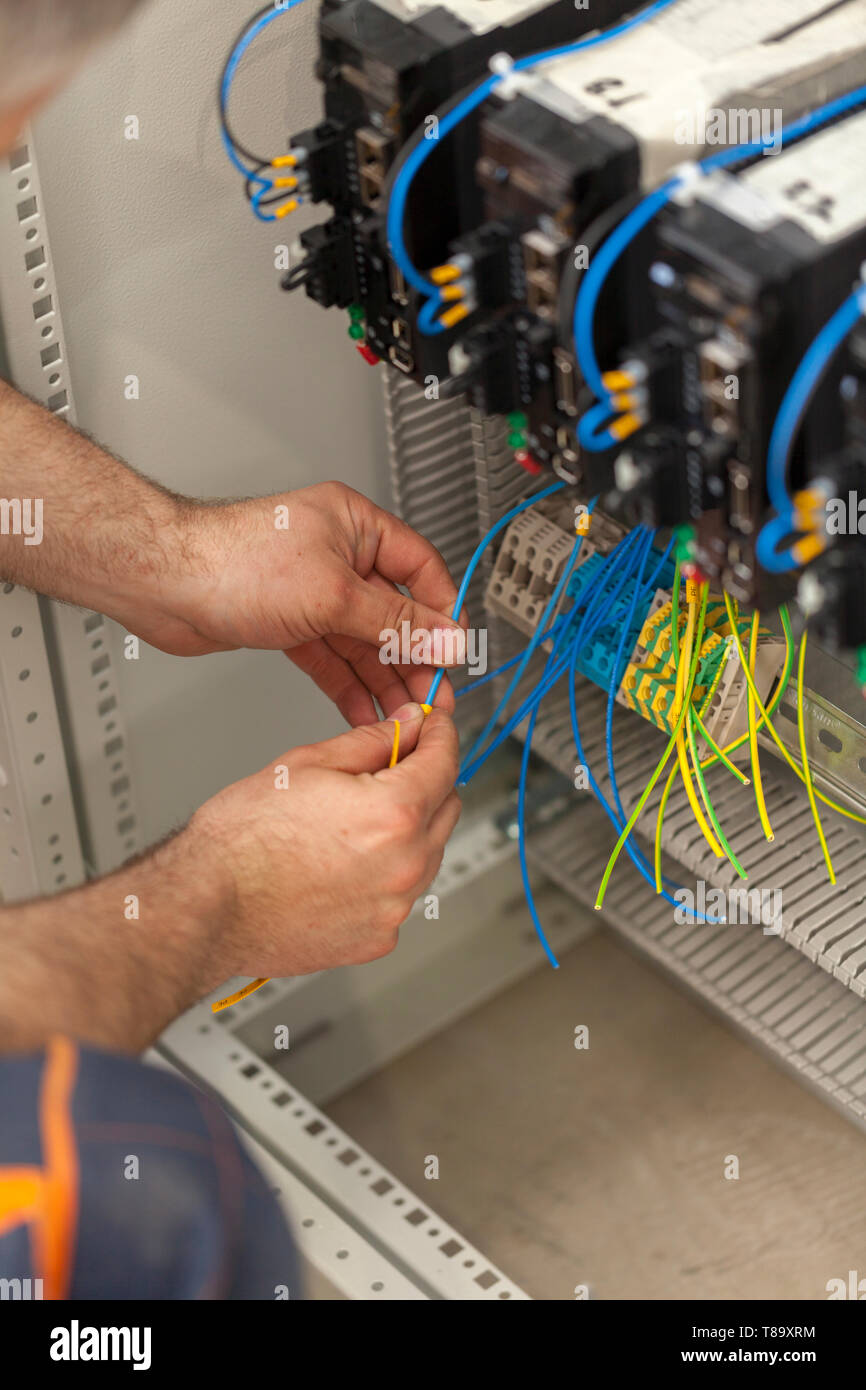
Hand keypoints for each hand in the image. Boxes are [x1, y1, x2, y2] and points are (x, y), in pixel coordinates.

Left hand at [131, 482, 466, 723]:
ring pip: (362, 641)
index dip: (440, 612)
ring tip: (403, 716)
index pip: (421, 568)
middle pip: (394, 612)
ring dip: (384, 680)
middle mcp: (337, 555)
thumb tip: (445, 638)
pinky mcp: (289, 623)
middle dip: (413, 657)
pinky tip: (365, 711)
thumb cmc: (233, 561)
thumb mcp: (334, 594)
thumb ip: (396, 621)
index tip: (452, 651)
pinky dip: (348, 685)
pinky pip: (332, 658)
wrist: (165, 583)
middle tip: (432, 696)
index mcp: (356, 525)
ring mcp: (312, 590)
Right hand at [194, 704, 460, 977]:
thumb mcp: (309, 763)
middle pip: (447, 808)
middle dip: (427, 781)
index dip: (441, 733)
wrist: (208, 904)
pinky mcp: (377, 939)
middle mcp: (405, 865)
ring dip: (409, 831)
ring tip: (353, 823)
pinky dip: (386, 876)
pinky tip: (345, 864)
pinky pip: (401, 896)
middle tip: (389, 768)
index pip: (445, 761)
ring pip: (428, 855)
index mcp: (394, 813)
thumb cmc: (243, 838)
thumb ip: (372, 741)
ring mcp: (394, 908)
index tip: (434, 725)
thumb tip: (406, 726)